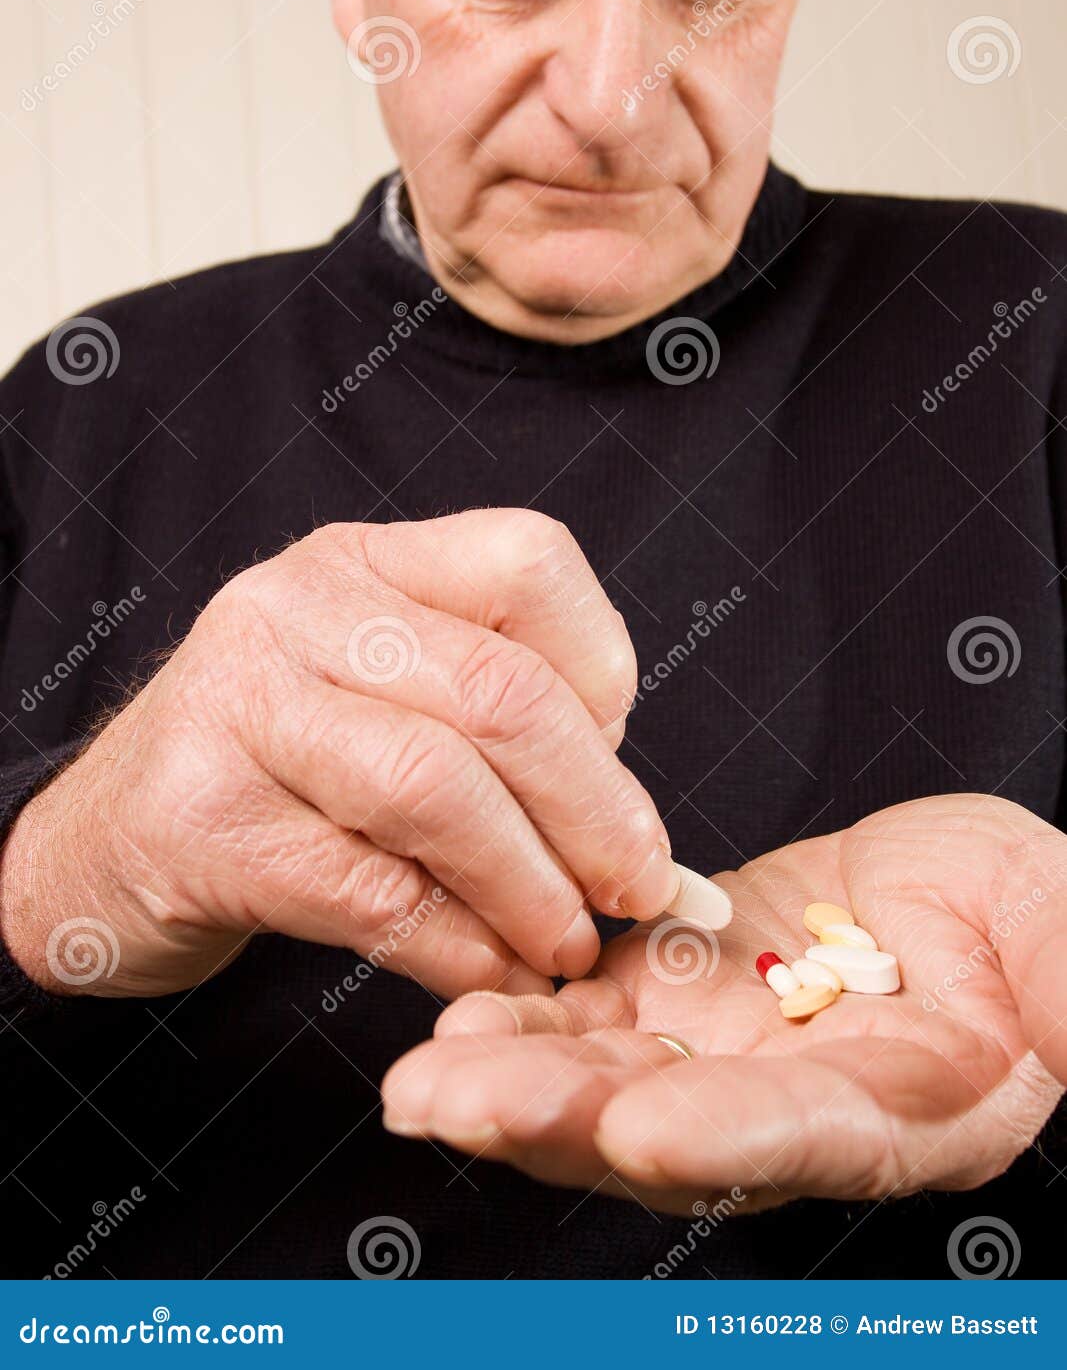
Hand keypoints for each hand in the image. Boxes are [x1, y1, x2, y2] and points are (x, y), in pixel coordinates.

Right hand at [0, 511, 676, 999]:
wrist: (101, 840)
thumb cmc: (274, 770)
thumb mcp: (378, 699)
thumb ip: (493, 731)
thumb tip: (634, 840)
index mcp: (364, 562)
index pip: (530, 565)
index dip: (605, 675)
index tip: (619, 769)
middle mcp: (297, 608)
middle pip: (500, 693)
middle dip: (596, 811)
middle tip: (637, 891)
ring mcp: (238, 706)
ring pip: (435, 788)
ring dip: (528, 887)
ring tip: (565, 945)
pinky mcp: (202, 822)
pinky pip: (367, 888)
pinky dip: (451, 945)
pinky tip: (485, 972)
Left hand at [382, 795, 1066, 1215]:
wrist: (972, 898)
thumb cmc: (1037, 927)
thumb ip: (1066, 997)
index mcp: (903, 1112)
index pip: (809, 1135)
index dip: (729, 1139)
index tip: (648, 1131)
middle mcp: (789, 1101)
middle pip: (665, 1130)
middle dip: (558, 1123)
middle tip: (460, 1106)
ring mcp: (724, 1045)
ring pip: (604, 1074)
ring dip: (512, 1077)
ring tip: (430, 1072)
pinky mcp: (679, 982)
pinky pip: (590, 1005)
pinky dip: (528, 1010)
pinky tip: (469, 1005)